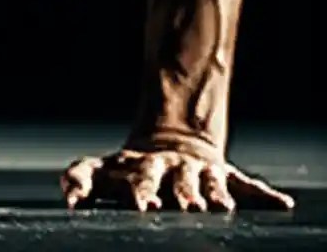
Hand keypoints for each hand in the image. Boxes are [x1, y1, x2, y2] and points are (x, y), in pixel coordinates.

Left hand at [61, 148, 294, 211]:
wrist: (172, 141)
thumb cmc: (130, 168)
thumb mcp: (102, 169)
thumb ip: (80, 179)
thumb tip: (69, 199)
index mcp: (134, 168)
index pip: (130, 180)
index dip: (133, 191)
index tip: (138, 206)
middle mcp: (164, 167)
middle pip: (160, 178)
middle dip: (163, 193)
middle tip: (159, 208)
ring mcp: (193, 170)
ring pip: (202, 182)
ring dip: (208, 195)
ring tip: (214, 208)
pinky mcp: (221, 173)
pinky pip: (245, 184)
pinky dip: (263, 195)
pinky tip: (281, 204)